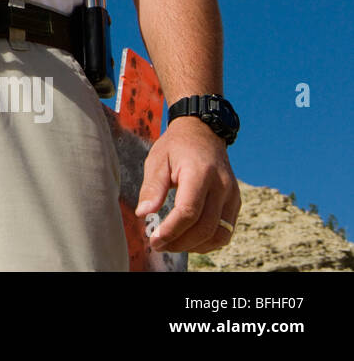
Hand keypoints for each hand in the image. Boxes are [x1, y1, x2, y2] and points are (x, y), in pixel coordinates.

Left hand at [134, 116, 240, 253]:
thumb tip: (143, 214)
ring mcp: (232, 195)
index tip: (154, 239)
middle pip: (204, 227)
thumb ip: (152, 187)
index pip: (189, 211)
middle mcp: (222, 186)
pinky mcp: (235, 202)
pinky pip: (226, 231)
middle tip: (158, 245)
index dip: (171, 230)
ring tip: (172, 244)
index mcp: (200, 173)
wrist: (203, 133)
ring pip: (219, 235)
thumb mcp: (157, 159)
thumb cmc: (176, 146)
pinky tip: (189, 240)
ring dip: (194, 246)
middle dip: (180, 242)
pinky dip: (208, 242)